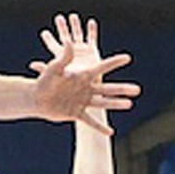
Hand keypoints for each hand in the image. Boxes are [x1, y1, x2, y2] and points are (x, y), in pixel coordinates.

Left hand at [28, 13, 141, 134]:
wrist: (36, 99)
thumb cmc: (43, 81)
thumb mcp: (54, 68)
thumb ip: (63, 57)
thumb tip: (68, 41)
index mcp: (81, 76)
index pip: (101, 67)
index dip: (114, 62)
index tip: (127, 57)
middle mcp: (85, 88)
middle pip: (108, 88)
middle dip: (123, 89)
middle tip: (138, 89)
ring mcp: (82, 101)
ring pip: (103, 103)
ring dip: (116, 104)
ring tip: (130, 104)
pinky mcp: (77, 113)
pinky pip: (91, 122)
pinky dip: (100, 128)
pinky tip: (111, 132)